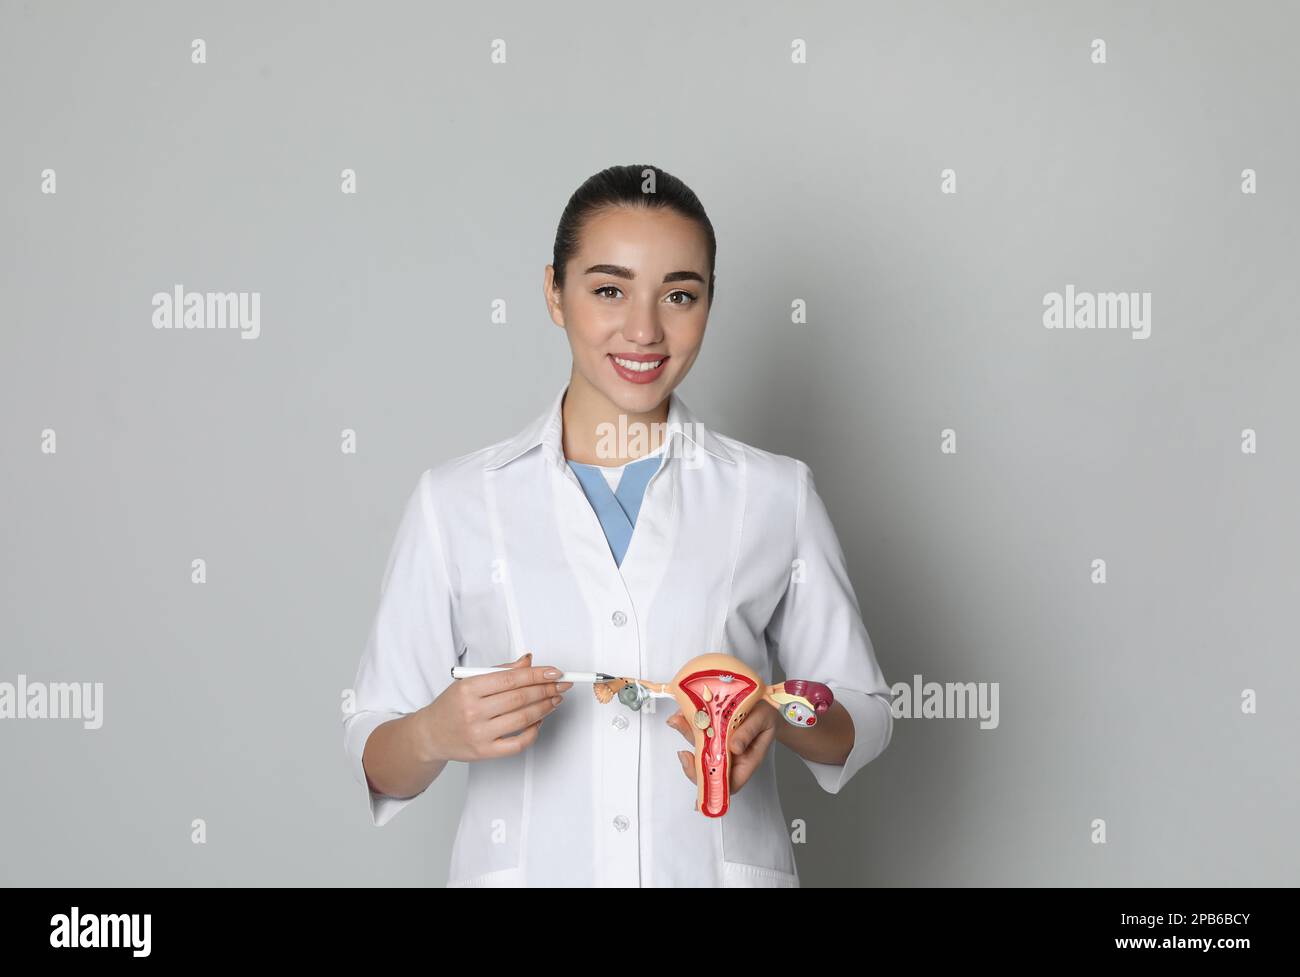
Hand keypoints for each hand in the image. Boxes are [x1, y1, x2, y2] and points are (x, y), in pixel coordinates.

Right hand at [418, 652, 572, 761]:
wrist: (431, 734)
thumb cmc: (452, 706)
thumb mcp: (469, 681)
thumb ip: (500, 671)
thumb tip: (528, 662)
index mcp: (468, 689)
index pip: (510, 679)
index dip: (537, 674)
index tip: (555, 672)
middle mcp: (473, 711)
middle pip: (520, 698)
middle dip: (546, 689)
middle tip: (561, 685)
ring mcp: (479, 734)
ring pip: (522, 719)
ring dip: (545, 708)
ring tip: (555, 699)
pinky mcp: (485, 752)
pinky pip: (518, 743)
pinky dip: (533, 732)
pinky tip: (539, 721)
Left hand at [665, 700, 778, 794]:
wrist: (766, 703)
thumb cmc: (767, 715)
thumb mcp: (762, 719)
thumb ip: (749, 733)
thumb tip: (734, 747)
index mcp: (747, 760)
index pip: (730, 783)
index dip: (714, 786)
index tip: (701, 777)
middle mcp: (730, 755)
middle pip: (709, 768)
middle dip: (692, 763)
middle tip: (683, 754)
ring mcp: (719, 743)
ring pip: (699, 746)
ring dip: (686, 734)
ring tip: (677, 721)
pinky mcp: (712, 731)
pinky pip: (698, 730)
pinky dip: (688, 721)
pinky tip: (681, 713)